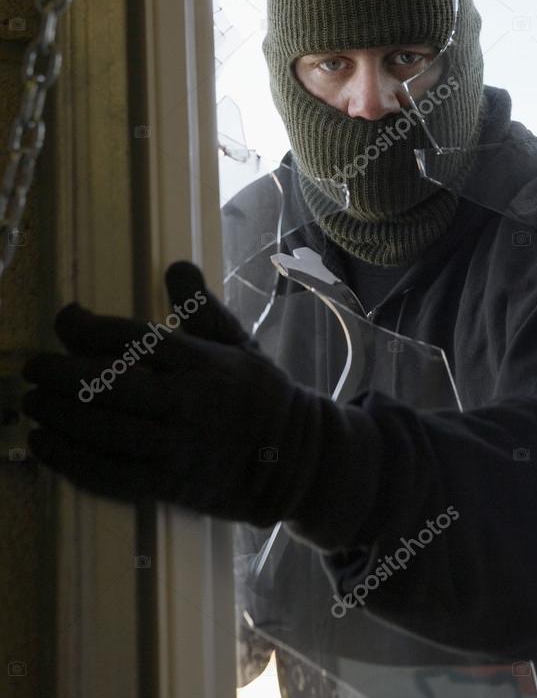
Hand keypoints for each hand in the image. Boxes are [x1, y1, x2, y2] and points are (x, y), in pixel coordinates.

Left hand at [20, 262, 320, 523]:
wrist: (293, 459)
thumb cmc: (259, 392)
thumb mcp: (238, 341)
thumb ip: (201, 306)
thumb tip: (175, 265)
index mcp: (201, 363)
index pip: (135, 340)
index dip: (90, 328)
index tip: (66, 317)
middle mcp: (185, 404)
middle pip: (109, 387)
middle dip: (60, 375)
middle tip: (31, 367)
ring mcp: (175, 448)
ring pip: (103, 432)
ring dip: (58, 416)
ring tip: (30, 403)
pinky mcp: (167, 484)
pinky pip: (109, 475)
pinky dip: (70, 461)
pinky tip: (44, 446)